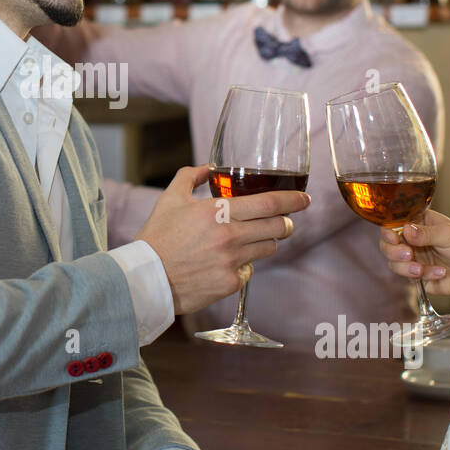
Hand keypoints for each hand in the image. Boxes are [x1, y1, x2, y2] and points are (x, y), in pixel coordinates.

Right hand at [136, 166, 308, 315]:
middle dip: (286, 222)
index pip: (268, 203)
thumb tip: (209, 166)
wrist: (145, 279)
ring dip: (264, 242)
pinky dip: (244, 265)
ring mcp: (232, 261)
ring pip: (268, 248)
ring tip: (248, 241)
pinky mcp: (231, 283)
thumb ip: (191, 176)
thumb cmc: (157, 237)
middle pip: (278, 227)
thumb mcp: (170, 199)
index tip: (304, 199)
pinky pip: (250, 271)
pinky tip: (226, 263)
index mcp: (217, 211)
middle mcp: (229, 236)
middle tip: (284, 221)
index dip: (293, 200)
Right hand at [379, 209, 449, 318]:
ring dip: (404, 266)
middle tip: (407, 253)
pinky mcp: (417, 276)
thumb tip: (405, 230)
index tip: (392, 235)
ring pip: (393, 261)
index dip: (389, 229)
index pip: (395, 222)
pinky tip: (440, 273)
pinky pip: (409, 276)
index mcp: (420, 222)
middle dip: (393, 250)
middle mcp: (413, 240)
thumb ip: (426, 233)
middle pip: (388, 243)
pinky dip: (423, 275)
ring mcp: (414, 258)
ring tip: (420, 268)